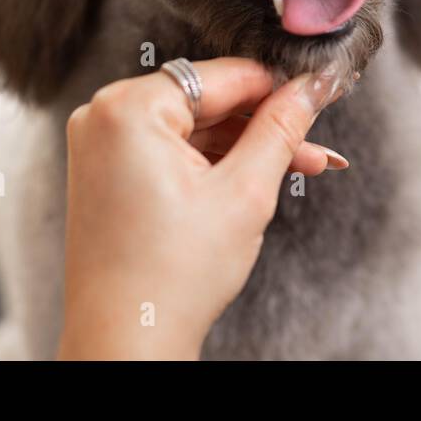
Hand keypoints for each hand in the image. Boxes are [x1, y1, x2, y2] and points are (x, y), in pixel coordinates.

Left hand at [57, 57, 345, 359]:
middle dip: (265, 124)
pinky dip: (212, 164)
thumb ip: (281, 128)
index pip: (221, 77)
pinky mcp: (106, 172)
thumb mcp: (244, 192)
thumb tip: (311, 86)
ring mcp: (101, 145)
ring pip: (193, 128)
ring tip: (306, 164)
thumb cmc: (173, 275)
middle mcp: (103, 116)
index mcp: (127, 108)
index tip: (320, 88)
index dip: (277, 85)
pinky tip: (258, 177)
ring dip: (245, 146)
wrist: (128, 342)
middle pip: (206, 101)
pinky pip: (171, 151)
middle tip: (318, 137)